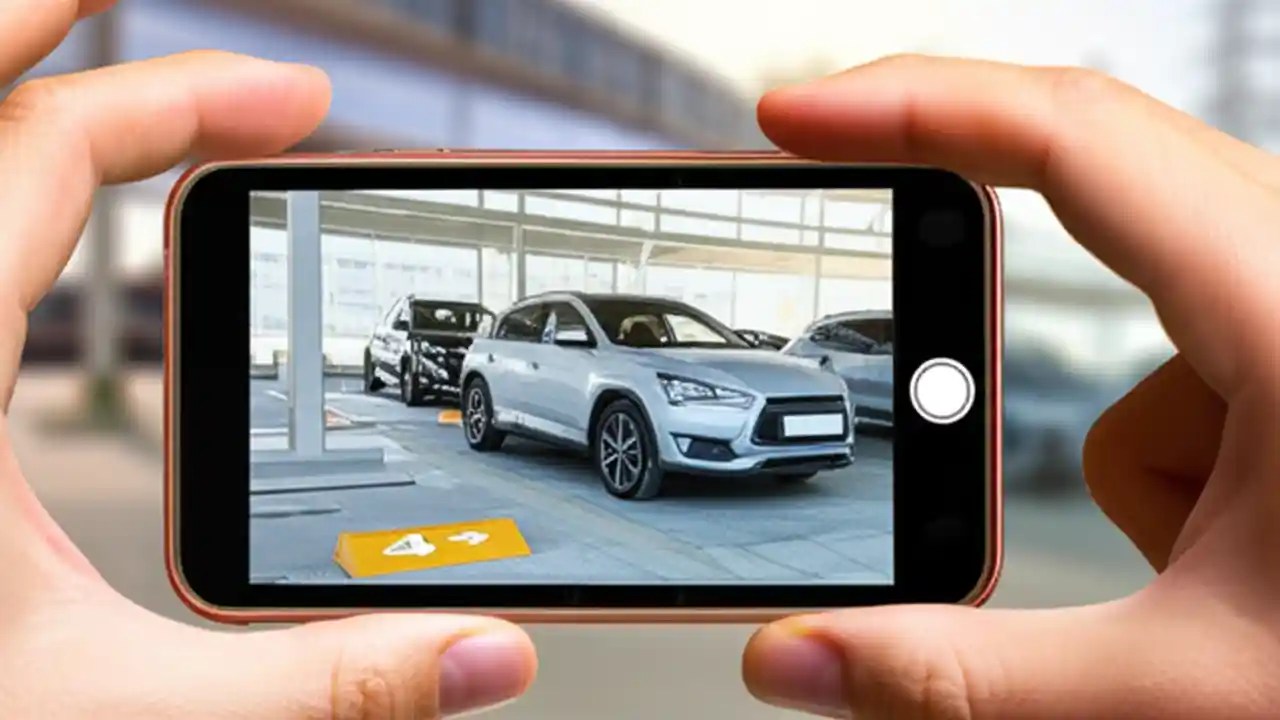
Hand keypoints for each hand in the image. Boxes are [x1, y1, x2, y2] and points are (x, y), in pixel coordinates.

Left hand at [0, 3, 535, 717]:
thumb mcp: (126, 715)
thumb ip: (323, 683)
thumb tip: (485, 651)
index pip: (48, 156)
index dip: (186, 99)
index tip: (302, 101)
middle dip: (49, 21)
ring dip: (15, 98)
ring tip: (109, 82)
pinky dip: (3, 191)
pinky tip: (45, 217)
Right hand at [743, 55, 1279, 718]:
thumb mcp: (1187, 689)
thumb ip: (968, 679)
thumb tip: (794, 654)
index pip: (1068, 138)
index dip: (911, 106)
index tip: (794, 115)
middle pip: (1094, 195)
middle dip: (999, 293)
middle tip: (909, 326)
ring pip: (1153, 334)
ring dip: (1139, 462)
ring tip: (1216, 584)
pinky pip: (1201, 381)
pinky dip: (1185, 464)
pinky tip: (1253, 554)